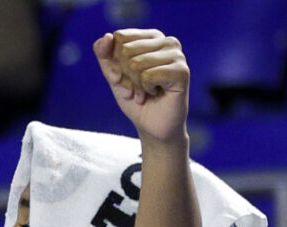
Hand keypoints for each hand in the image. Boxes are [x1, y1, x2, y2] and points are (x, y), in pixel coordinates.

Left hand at [94, 29, 189, 143]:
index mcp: (153, 37)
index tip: (126, 79)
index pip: (120, 38)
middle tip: (136, 90)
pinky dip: (145, 89)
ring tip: (145, 93)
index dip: (116, 63)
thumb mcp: (114, 75)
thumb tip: (107, 36)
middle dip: (125, 76)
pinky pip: (148, 75)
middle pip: (127, 51)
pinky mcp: (181, 71)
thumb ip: (104, 54)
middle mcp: (167, 41)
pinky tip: (156, 94)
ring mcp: (177, 55)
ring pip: (137, 63)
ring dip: (135, 85)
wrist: (152, 129)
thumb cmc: (135, 100)